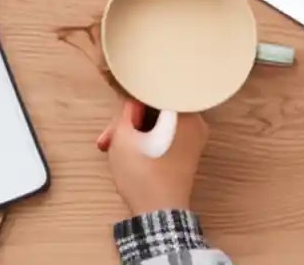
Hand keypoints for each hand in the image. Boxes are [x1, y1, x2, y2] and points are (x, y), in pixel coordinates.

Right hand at [96, 100, 208, 214]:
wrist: (158, 212)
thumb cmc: (142, 173)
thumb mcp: (123, 136)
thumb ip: (125, 111)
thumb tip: (132, 103)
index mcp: (184, 113)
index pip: (153, 91)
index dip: (130, 98)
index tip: (115, 112)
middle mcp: (195, 122)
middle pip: (155, 108)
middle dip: (128, 120)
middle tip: (108, 137)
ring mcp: (194, 139)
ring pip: (157, 122)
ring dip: (133, 130)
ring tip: (110, 146)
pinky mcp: (187, 152)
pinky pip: (164, 134)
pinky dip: (145, 138)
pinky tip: (126, 150)